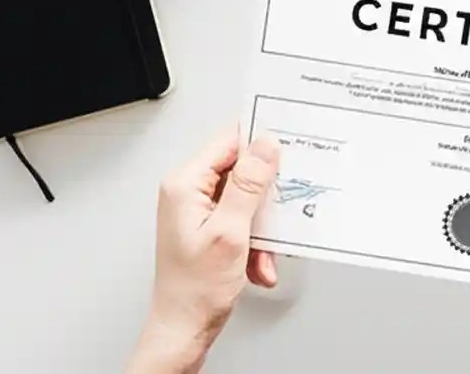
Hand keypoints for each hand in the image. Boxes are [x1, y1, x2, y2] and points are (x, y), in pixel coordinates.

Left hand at [127, 127, 282, 373]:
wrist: (183, 328)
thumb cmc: (194, 290)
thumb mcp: (230, 232)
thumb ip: (248, 185)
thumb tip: (264, 147)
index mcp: (184, 185)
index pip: (227, 142)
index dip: (258, 142)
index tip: (286, 148)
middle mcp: (188, 193)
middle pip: (241, 171)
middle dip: (264, 197)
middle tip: (277, 212)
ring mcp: (198, 210)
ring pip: (247, 199)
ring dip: (262, 226)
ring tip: (260, 250)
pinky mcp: (209, 227)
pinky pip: (243, 220)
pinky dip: (255, 241)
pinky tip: (256, 261)